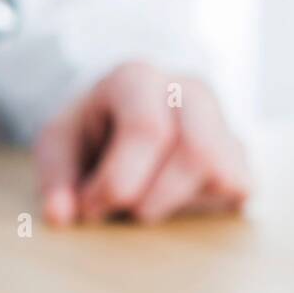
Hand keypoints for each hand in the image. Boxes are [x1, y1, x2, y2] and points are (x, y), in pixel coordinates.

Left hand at [35, 62, 249, 225]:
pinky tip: (168, 200)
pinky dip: (202, 207)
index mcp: (138, 78)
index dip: (118, 182)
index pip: (147, 130)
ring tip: (143, 206)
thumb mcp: (58, 143)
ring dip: (177, 203)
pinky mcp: (238, 153)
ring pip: (223, 170)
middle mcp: (189, 90)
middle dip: (152, 198)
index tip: (90, 207)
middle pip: (197, 151)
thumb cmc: (90, 130)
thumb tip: (60, 214)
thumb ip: (55, 176)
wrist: (121, 117)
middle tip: (119, 210)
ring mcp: (221, 120)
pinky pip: (238, 187)